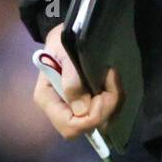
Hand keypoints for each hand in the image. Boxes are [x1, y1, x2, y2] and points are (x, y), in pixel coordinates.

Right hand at [33, 23, 122, 138]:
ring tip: (111, 78)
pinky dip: (113, 98)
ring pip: (99, 121)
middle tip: (111, 82)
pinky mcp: (86, 102)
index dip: (90, 118)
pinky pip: (104, 111)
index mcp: (48, 100)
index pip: (69, 127)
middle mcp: (60, 109)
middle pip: (86, 127)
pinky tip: (111, 81)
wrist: (66, 34)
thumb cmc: (62, 41)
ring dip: (111, 102)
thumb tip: (81, 109)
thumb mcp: (64, 53)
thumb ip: (71, 78)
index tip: (102, 96)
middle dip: (104, 109)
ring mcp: (73, 107)